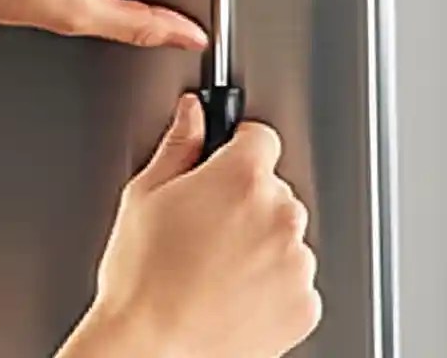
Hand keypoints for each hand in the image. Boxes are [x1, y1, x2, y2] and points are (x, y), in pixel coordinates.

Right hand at [56, 95, 321, 357]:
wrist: (151, 351)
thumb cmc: (141, 282)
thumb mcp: (144, 197)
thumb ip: (179, 145)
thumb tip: (193, 114)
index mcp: (242, 179)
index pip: (261, 138)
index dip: (237, 148)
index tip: (226, 162)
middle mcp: (279, 215)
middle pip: (274, 190)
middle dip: (245, 203)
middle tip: (205, 230)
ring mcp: (297, 262)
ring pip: (286, 237)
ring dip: (261, 246)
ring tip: (214, 270)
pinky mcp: (304, 304)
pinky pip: (294, 281)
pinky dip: (272, 286)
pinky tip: (231, 295)